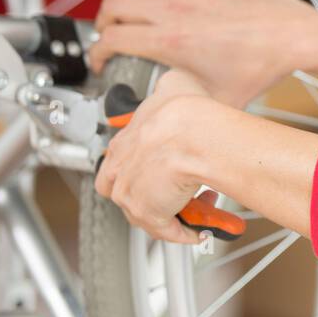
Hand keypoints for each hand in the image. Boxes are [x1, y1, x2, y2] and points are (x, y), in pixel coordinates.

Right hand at [88, 0, 317, 107]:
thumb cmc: (263, 64)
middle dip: (104, 22)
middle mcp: (175, 9)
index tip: (103, 57)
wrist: (295, 36)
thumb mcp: (218, 97)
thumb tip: (167, 114)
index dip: (98, 52)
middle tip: (110, 32)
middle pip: (115, 7)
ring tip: (121, 3)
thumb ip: (186, 102)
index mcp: (172, 42)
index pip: (112, 40)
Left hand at [93, 68, 225, 244]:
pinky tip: (200, 227)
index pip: (117, 163)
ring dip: (171, 213)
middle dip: (148, 196)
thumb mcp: (173, 84)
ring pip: (146, 212)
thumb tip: (171, 85)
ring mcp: (131, 192)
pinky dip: (184, 232)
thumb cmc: (188, 111)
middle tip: (174, 195)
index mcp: (125, 140)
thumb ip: (167, 89)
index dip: (140, 170)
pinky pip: (165, 229)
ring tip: (198, 208)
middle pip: (123, 192)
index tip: (160, 172)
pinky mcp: (147, 212)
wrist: (196, 134)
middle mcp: (122, 167)